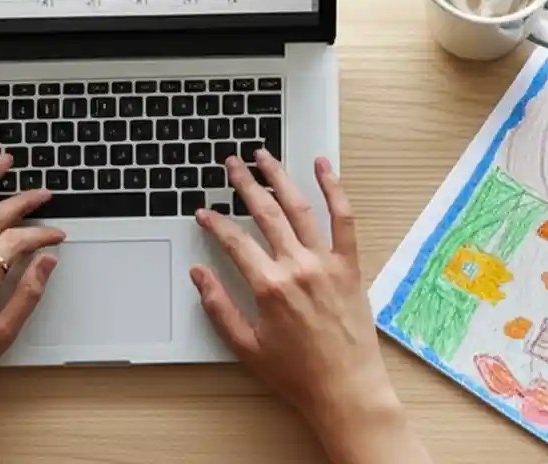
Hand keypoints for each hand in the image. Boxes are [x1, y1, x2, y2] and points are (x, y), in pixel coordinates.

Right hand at [191, 152, 430, 463]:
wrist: (346, 389)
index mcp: (269, 286)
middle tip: (231, 164)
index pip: (234, 241)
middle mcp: (297, 266)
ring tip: (265, 157)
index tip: (204, 212)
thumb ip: (219, 306)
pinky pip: (343, 219)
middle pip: (265, 213)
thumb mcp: (246, 347)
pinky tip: (323, 167)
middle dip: (244, 184)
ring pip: (299, 207)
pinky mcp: (349, 265)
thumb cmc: (297, 375)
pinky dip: (334, 190)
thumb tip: (199, 275)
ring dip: (279, 178)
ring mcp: (326, 262)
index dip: (215, 223)